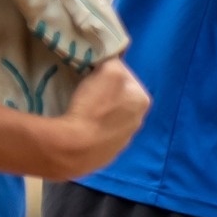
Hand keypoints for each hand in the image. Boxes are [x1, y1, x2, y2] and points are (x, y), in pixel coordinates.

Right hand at [44, 58, 150, 178]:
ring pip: (109, 119)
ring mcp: (121, 142)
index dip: (108, 72)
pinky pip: (98, 136)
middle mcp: (138, 122)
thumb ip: (115, 59)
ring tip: (80, 110)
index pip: (126, 77)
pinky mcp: (104, 157)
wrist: (73, 148)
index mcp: (142, 101)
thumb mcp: (109, 69)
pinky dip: (90, 131)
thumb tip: (114, 59)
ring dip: (98, 114)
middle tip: (85, 91)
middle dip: (105, 93)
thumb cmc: (94, 105)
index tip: (92, 73)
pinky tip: (78, 128)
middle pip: (119, 98)